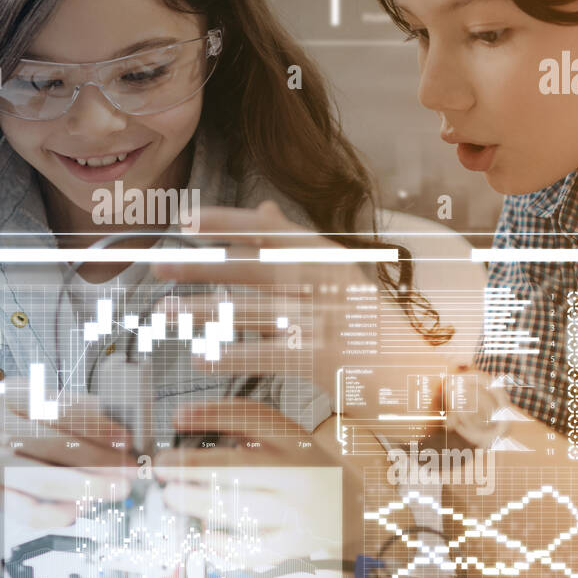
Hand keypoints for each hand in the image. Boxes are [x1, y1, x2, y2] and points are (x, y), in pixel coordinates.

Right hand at [0, 379, 138, 530]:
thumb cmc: (8, 430)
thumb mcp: (28, 407)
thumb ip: (67, 412)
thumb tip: (118, 430)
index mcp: (11, 395)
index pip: (62, 410)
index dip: (100, 426)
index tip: (127, 439)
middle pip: (58, 445)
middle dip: (102, 460)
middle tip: (132, 470)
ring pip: (44, 479)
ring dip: (87, 486)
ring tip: (118, 490)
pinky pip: (25, 510)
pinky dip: (54, 513)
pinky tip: (80, 511)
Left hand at [152, 400, 389, 565]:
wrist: (353, 511)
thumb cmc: (306, 469)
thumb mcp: (287, 438)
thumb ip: (244, 427)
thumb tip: (185, 420)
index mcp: (295, 440)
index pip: (252, 417)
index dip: (211, 414)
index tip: (177, 417)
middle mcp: (298, 473)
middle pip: (236, 468)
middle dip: (190, 467)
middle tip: (161, 467)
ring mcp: (296, 512)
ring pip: (238, 508)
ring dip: (196, 502)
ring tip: (172, 496)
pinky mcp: (293, 545)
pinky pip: (250, 548)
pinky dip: (223, 544)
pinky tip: (204, 534)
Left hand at [154, 201, 453, 424]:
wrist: (419, 372)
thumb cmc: (366, 319)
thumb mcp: (337, 272)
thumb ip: (295, 241)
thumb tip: (259, 206)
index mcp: (326, 254)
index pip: (268, 230)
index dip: (224, 221)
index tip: (183, 220)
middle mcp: (326, 280)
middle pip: (253, 267)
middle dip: (202, 266)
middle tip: (158, 266)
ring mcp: (327, 318)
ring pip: (252, 310)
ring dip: (204, 312)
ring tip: (165, 312)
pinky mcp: (325, 358)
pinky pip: (267, 353)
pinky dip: (231, 354)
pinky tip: (199, 356)